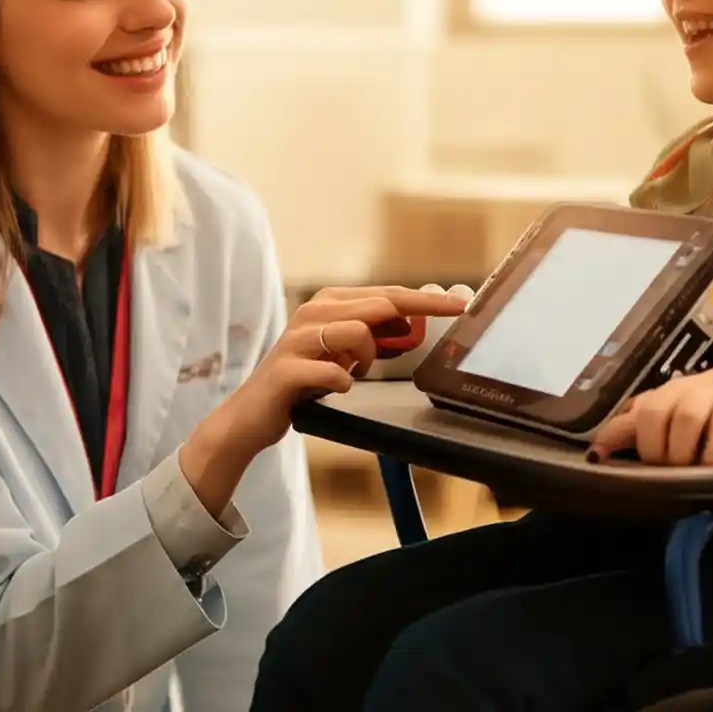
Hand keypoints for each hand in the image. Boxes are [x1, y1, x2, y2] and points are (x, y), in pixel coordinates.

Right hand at [180, 286, 466, 512]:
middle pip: (379, 304)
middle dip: (420, 311)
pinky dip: (343, 382)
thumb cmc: (302, 383)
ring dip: (366, 358)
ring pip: (358, 333)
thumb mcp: (342, 355)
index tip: (462, 303)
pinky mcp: (287, 369)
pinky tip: (335, 389)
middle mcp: (312, 312)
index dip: (426, 299)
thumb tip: (410, 325)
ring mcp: (297, 339)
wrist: (251, 416)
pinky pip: (335, 373)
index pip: (387, 294)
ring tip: (352, 373)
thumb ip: (371, 337)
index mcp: (327, 303)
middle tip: (452, 318)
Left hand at [589, 357, 712, 465]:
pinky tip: (712, 462)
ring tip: (688, 467)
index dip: (611, 436)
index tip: (597, 458)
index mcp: (658, 397)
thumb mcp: (668, 414)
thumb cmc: (704, 404)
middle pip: (654, 414)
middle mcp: (678, 392)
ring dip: (683, 449)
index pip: (628, 416)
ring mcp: (709, 396)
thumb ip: (634, 431)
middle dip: (655, 448)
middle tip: (665, 468)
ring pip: (686, 418)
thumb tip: (597, 453)